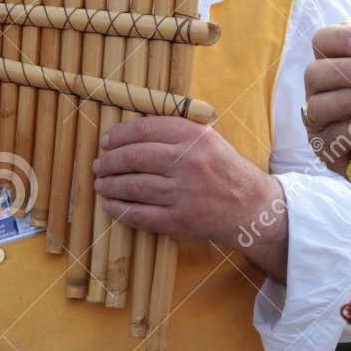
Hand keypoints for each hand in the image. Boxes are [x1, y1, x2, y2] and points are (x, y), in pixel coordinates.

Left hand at [93, 116, 278, 247]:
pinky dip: (120, 209)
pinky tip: (110, 205)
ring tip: (100, 184)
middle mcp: (189, 163)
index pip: (145, 130)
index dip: (119, 135)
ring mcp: (184, 193)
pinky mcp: (180, 220)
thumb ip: (175, 131)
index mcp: (195, 137)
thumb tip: (130, 131)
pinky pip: (141, 214)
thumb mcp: (208, 139)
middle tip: (99, 165)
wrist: (251, 207)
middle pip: (134, 158)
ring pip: (134, 186)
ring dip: (110, 185)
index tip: (106, 141)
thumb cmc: (224, 169)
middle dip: (109, 161)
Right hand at [302, 24, 350, 173]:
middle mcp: (318, 91)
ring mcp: (317, 121)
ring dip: (345, 99)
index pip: (322, 42)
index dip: (338, 39)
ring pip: (317, 106)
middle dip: (342, 71)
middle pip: (313, 73)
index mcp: (333, 65)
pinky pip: (330, 138)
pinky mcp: (324, 148)